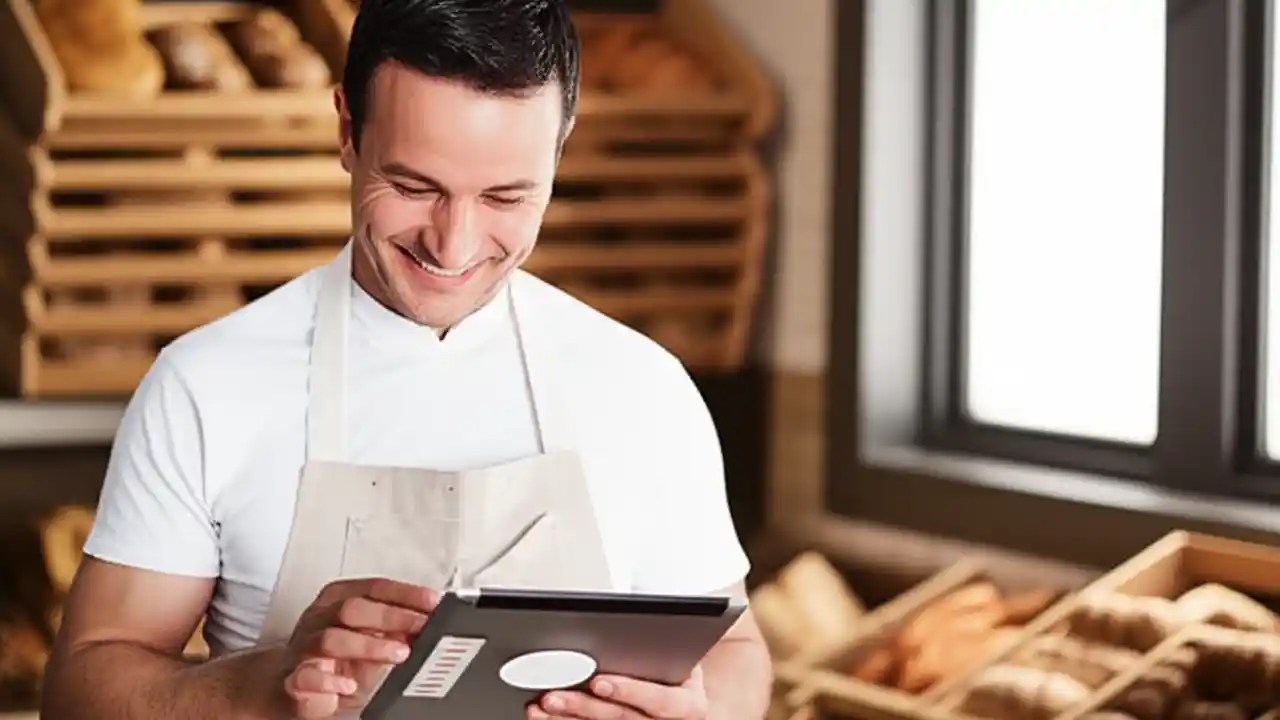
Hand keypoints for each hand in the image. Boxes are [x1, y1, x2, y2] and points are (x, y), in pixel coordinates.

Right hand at [278, 578, 439, 717]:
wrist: (293, 689)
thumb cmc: (337, 660)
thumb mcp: (372, 641)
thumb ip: (395, 632)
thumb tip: (426, 625)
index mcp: (339, 600)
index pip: (374, 588)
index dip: (405, 593)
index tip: (432, 602)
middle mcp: (320, 618)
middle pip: (352, 608)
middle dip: (391, 616)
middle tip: (420, 627)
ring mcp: (303, 647)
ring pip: (331, 639)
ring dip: (369, 646)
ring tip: (398, 654)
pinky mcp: (293, 679)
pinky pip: (307, 676)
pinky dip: (329, 681)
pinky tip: (348, 684)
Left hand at [526, 664, 708, 719]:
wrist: (683, 694)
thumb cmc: (678, 666)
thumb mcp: (679, 653)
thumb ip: (656, 648)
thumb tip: (621, 629)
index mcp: (689, 706)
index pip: (660, 702)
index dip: (628, 691)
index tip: (598, 682)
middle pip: (622, 719)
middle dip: (583, 706)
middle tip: (553, 695)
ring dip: (566, 718)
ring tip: (540, 705)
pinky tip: (544, 716)